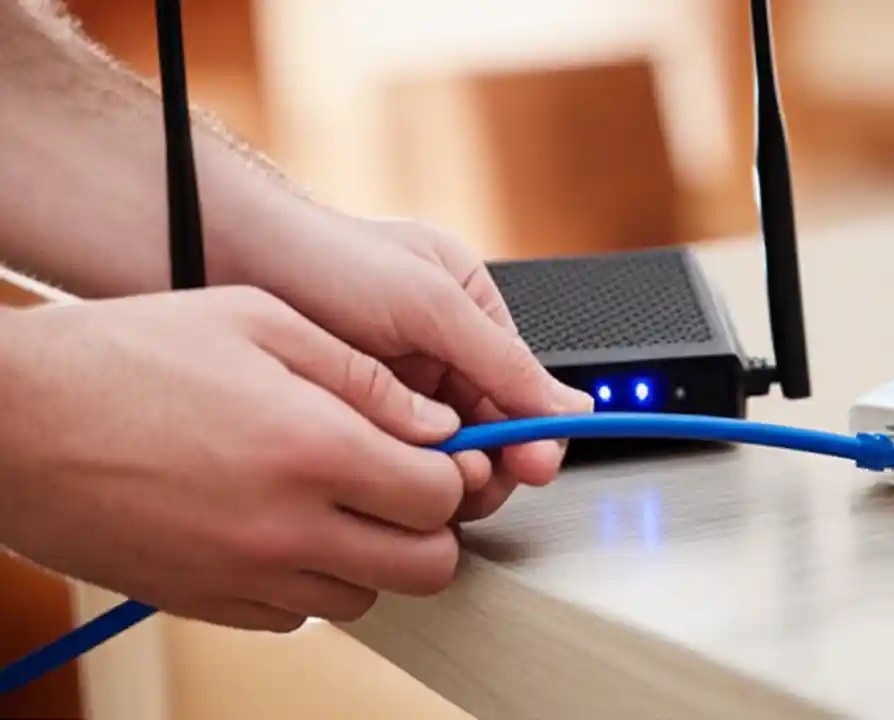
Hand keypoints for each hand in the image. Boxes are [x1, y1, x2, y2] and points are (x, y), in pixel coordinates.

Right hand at [0, 288, 467, 630]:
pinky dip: (310, 581)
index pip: (440, 496)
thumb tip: (438, 425)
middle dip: (430, 526)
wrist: (12, 420)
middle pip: (424, 567)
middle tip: (403, 485)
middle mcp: (287, 528)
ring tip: (338, 500)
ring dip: (373, 554)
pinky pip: (298, 616)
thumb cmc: (128, 354)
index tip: (437, 451)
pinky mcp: (205, 602)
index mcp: (313, 449)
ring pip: (367, 597)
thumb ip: (364, 378)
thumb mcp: (259, 322)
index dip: (451, 471)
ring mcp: (244, 575)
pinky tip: (283, 527)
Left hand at [238, 209, 593, 521]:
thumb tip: (572, 410)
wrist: (226, 258)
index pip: (524, 393)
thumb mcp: (431, 304)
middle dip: (489, 462)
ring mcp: (399, 396)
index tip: (531, 464)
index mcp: (473, 318)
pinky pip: (396, 466)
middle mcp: (441, 360)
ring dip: (444, 476)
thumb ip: (503, 362)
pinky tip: (389, 479)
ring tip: (427, 480)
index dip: (532, 432)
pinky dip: (400, 478)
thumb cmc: (325, 258)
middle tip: (471, 480)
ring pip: (445, 461)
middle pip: (491, 436)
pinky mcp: (358, 424)